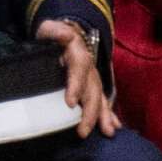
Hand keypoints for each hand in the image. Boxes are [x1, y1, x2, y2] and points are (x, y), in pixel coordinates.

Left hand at [41, 20, 117, 137]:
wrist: (62, 34)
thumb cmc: (51, 35)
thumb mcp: (49, 28)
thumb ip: (55, 31)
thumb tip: (66, 34)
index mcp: (77, 53)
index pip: (79, 69)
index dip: (76, 85)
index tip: (69, 103)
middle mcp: (89, 68)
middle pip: (93, 89)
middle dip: (90, 111)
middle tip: (83, 131)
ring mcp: (93, 78)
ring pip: (100, 97)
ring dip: (104, 116)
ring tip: (107, 132)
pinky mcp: (92, 86)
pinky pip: (102, 101)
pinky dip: (108, 115)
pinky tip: (112, 128)